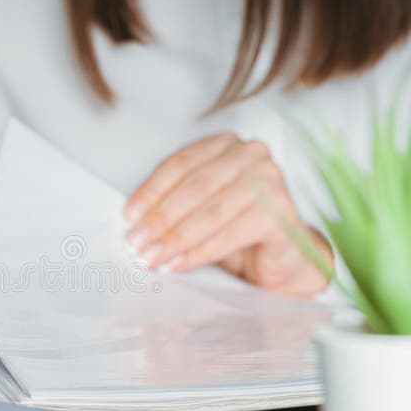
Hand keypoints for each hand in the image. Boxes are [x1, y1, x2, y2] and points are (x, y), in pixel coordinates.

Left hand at [123, 132, 331, 295]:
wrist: (280, 260)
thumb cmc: (234, 230)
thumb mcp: (197, 210)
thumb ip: (171, 205)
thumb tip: (134, 222)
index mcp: (226, 145)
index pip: (180, 164)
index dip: (150, 192)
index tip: (128, 217)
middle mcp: (252, 156)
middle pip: (194, 188)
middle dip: (160, 220)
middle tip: (135, 244)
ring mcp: (271, 182)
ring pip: (211, 212)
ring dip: (175, 239)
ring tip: (152, 257)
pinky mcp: (282, 213)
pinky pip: (231, 234)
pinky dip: (200, 251)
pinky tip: (179, 264)